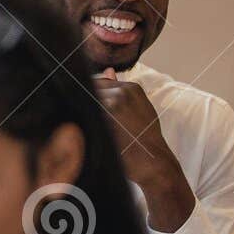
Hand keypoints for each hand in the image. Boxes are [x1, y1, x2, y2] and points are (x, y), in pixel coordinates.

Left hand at [93, 68, 193, 231]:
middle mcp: (120, 92)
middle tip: (85, 116)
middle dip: (84, 100)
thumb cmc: (145, 138)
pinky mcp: (102, 119)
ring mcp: (111, 104)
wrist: (152, 162)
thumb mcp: (139, 109)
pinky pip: (83, 112)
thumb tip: (108, 71)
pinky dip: (81, 118)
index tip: (87, 104)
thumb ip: (121, 90)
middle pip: (90, 89)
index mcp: (131, 88)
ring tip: (88, 124)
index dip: (90, 93)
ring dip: (81, 109)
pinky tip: (87, 129)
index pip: (99, 82)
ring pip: (85, 100)